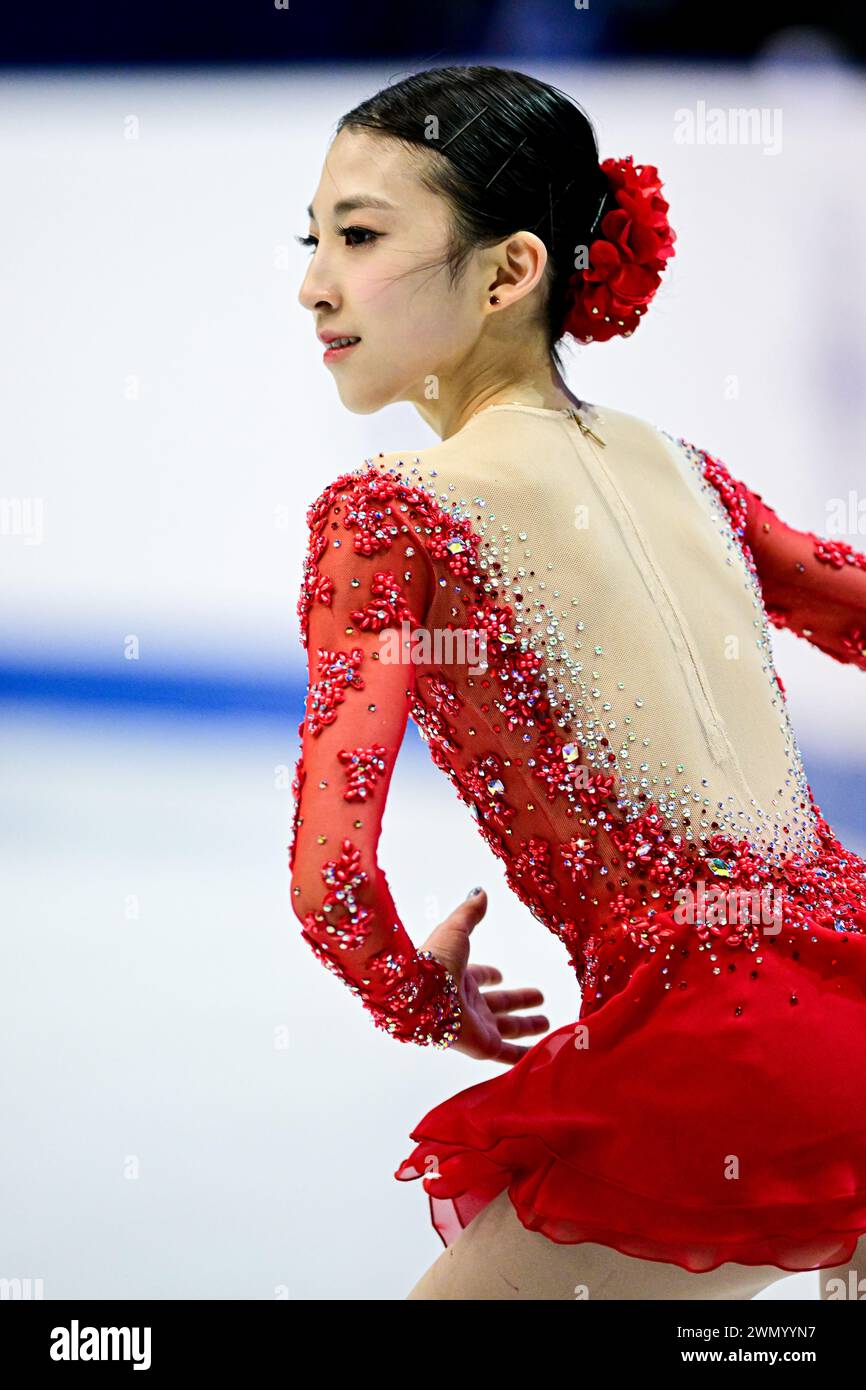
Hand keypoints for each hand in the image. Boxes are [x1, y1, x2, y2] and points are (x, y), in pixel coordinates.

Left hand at [421, 888, 549, 1063]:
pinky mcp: (482, 1046)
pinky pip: (507, 1054)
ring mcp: (474, 1026)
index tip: (500, 974)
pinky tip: (540, 1055)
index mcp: (457, 976)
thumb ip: (469, 913)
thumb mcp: (455, 929)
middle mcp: (465, 1003)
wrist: (421, 995)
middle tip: (539, 998)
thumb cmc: (434, 961)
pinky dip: (524, 1055)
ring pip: (505, 1027)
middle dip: (517, 1001)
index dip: (488, 975)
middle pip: (496, 1004)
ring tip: (546, 1024)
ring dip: (525, 1026)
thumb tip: (480, 892)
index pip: (477, 977)